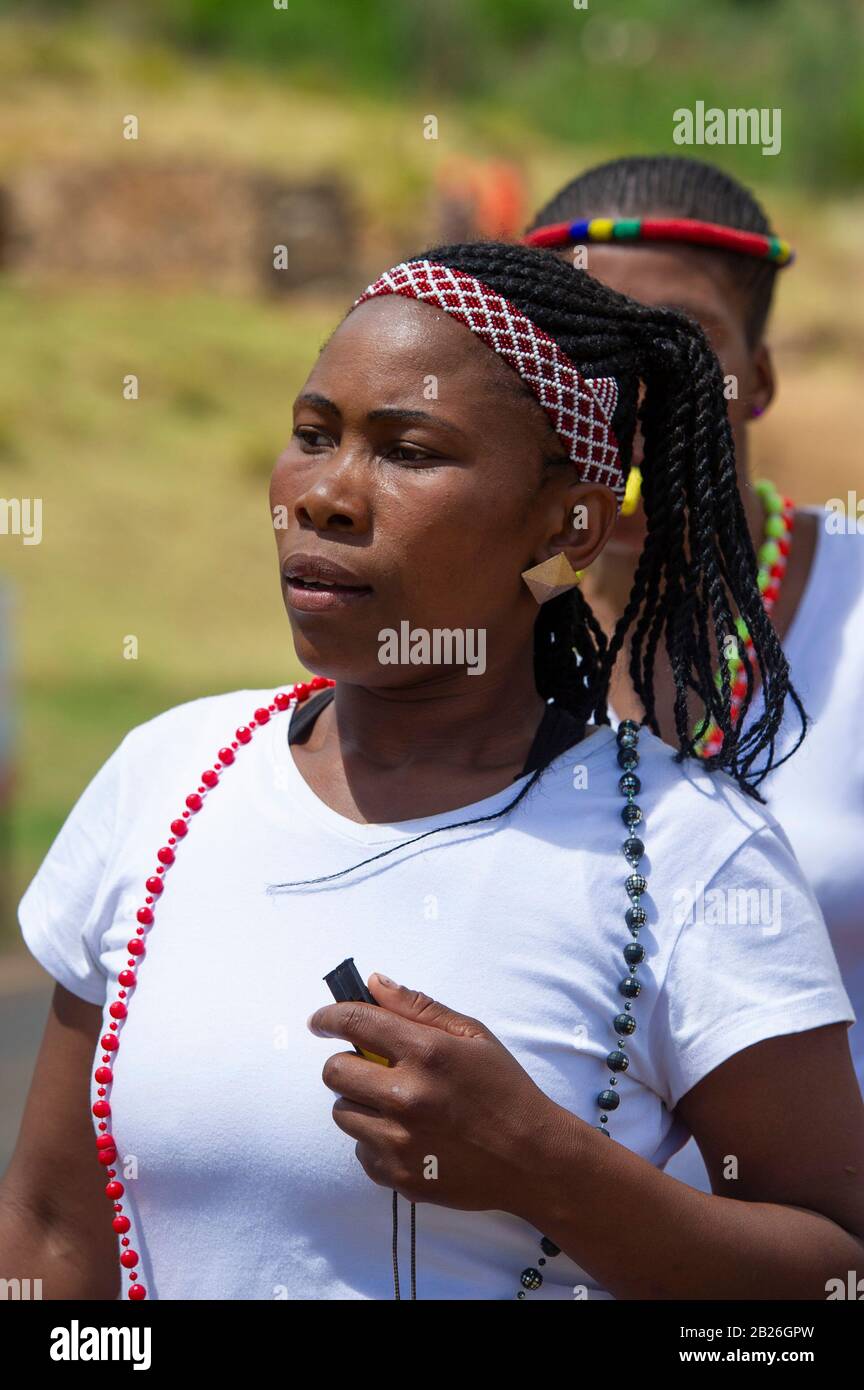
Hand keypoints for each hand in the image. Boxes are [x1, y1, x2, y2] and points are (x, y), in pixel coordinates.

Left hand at [306, 973, 575, 1213]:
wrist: (532, 1159)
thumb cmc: (504, 1089)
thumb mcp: (472, 1035)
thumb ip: (419, 1007)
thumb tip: (374, 983)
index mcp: (426, 1053)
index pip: (355, 1022)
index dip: (328, 1017)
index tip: (320, 1021)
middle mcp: (407, 1096)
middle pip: (334, 1072)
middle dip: (346, 1064)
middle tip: (368, 1068)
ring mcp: (401, 1141)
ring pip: (342, 1113)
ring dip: (360, 1104)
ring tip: (394, 1105)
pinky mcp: (399, 1176)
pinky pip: (360, 1152)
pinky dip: (375, 1142)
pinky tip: (407, 1136)